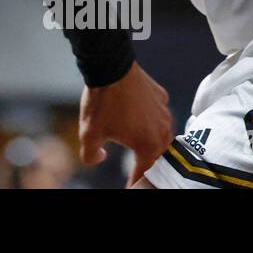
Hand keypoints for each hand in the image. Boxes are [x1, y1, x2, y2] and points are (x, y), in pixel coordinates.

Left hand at [78, 61, 172, 185]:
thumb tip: (99, 158)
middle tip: (136, 168)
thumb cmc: (101, 102)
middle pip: (158, 155)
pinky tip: (139, 117)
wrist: (110, 66)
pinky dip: (151, 119)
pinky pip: (159, 113)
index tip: (130, 186)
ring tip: (139, 144)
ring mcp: (164, 112)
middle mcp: (163, 131)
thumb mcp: (88, 135)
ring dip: (151, 140)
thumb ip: (91, 156)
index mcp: (148, 145)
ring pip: (162, 133)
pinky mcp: (161, 96)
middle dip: (147, 163)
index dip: (134, 182)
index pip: (144, 173)